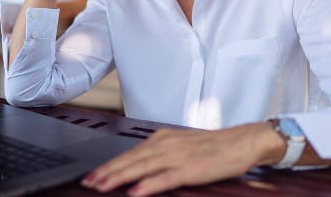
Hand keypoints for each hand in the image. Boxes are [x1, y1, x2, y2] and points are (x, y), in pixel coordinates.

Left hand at [81, 123, 284, 194]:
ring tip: (102, 187)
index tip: (92, 175)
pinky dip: (147, 185)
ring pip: (140, 168)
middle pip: (129, 160)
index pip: (129, 153)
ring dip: (119, 178)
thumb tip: (140, 171)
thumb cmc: (215, 147)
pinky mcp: (190, 168)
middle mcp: (165, 143)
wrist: (242, 141)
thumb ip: (161, 156)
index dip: (109, 165)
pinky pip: (164, 178)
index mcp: (162, 138)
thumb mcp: (182, 147)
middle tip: (88, 183)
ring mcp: (177, 155)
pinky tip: (135, 192)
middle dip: (106, 172)